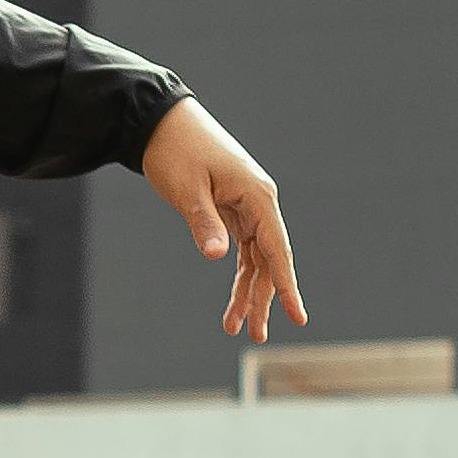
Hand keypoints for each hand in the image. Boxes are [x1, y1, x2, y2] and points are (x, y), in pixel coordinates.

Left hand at [141, 100, 308, 344]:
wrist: (161, 123)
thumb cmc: (175, 151)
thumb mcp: (186, 189)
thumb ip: (203, 223)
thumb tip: (218, 257)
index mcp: (257, 196)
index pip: (277, 249)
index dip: (286, 285)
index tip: (297, 316)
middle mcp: (259, 202)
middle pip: (269, 259)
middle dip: (263, 298)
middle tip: (257, 334)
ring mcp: (247, 207)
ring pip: (256, 259)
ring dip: (248, 292)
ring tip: (236, 327)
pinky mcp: (231, 210)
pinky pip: (242, 249)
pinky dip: (238, 275)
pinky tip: (234, 301)